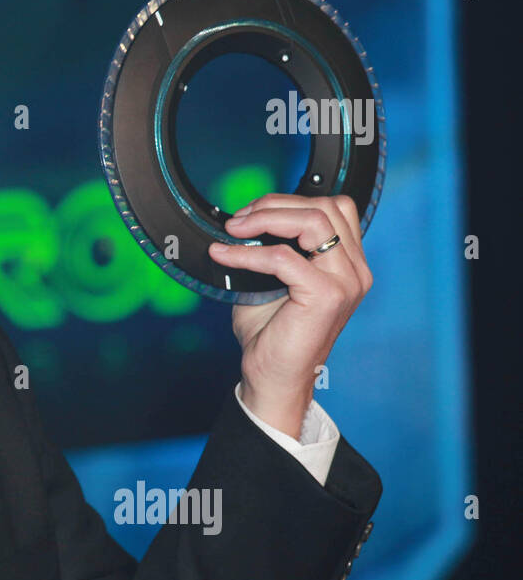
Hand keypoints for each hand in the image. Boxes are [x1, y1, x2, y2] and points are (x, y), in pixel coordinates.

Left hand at [207, 193, 372, 436]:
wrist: (273, 377)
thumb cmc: (272, 333)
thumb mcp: (271, 280)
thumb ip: (269, 248)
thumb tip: (241, 222)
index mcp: (348, 264)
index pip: (333, 208)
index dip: (289, 202)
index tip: (250, 214)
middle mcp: (354, 271)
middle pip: (325, 207)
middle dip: (275, 204)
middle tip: (238, 221)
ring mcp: (345, 282)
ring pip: (313, 221)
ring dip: (267, 218)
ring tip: (234, 230)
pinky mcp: (326, 296)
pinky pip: (284, 257)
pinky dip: (248, 254)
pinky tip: (225, 256)